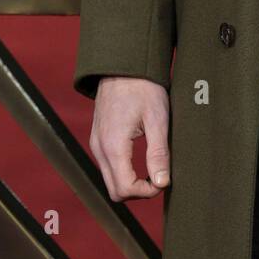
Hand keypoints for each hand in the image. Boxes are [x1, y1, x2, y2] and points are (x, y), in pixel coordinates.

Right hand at [90, 76, 170, 200]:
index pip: (125, 189)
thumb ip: (158, 154)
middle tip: (159, 177)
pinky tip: (139, 160)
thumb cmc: (143, 88)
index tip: (163, 181)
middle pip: (114, 190)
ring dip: (130, 182)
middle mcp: (99, 148)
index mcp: (113, 146)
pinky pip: (107, 166)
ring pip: (109, 180)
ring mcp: (96, 144)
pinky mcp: (97, 139)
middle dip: (138, 191)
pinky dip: (122, 171)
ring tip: (152, 167)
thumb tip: (162, 183)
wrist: (123, 65)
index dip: (146, 192)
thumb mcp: (157, 119)